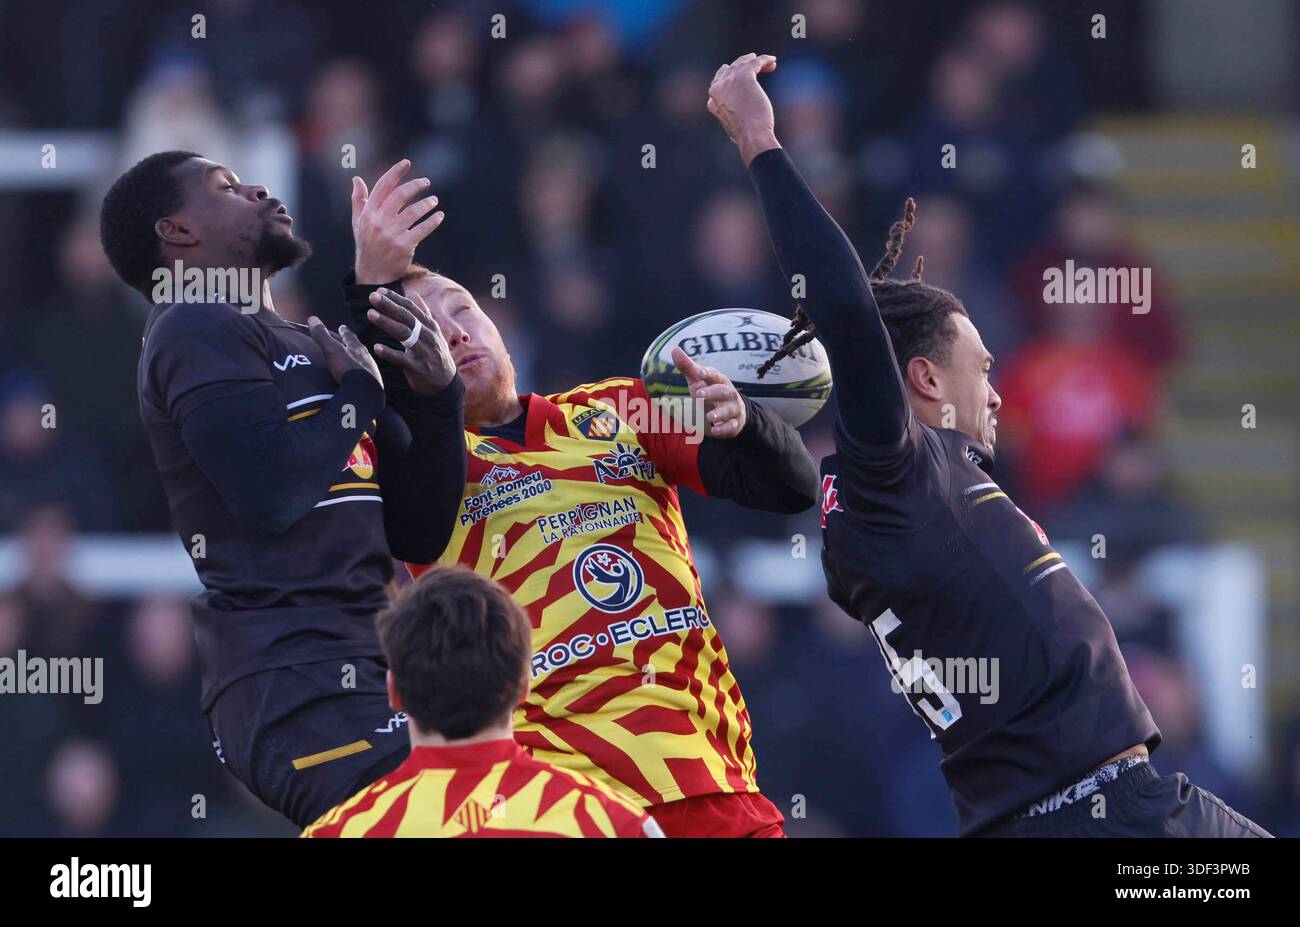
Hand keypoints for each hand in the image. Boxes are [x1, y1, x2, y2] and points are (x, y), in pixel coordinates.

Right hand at [308, 316, 382, 388]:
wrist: (366, 394)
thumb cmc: (348, 369)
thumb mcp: (332, 350)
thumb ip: (322, 336)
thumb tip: (312, 318)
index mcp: (357, 349)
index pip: (349, 336)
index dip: (344, 331)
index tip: (342, 327)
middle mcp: (367, 359)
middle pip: (358, 349)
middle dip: (352, 345)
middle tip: (348, 342)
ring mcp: (372, 373)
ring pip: (364, 363)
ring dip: (357, 360)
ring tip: (353, 360)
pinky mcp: (373, 387)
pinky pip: (366, 377)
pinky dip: (361, 375)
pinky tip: (359, 379)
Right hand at [352, 159, 444, 283]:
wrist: (372, 273)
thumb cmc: (366, 244)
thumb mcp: (358, 222)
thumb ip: (358, 200)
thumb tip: (356, 179)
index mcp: (368, 213)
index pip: (383, 186)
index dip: (396, 172)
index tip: (407, 163)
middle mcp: (379, 221)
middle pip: (400, 195)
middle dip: (416, 185)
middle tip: (426, 182)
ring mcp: (392, 234)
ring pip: (414, 212)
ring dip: (427, 203)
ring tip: (434, 200)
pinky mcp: (404, 246)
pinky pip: (422, 230)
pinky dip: (433, 221)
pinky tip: (439, 216)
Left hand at [366, 287, 455, 394]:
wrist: (446, 382)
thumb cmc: (436, 354)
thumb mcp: (434, 332)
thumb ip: (423, 313)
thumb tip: (415, 295)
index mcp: (428, 326)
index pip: (410, 308)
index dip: (395, 298)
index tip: (380, 291)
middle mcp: (426, 335)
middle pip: (406, 317)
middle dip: (389, 305)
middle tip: (372, 297)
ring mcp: (422, 351)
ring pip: (403, 334)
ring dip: (386, 323)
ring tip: (370, 314)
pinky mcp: (417, 367)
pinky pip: (401, 359)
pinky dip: (389, 353)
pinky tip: (376, 347)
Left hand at [672, 347, 746, 438]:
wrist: (733, 412)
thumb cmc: (711, 392)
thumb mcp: (698, 381)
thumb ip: (688, 367)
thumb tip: (674, 350)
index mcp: (719, 381)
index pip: (715, 375)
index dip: (708, 373)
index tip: (699, 372)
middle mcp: (728, 394)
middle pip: (724, 391)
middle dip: (713, 393)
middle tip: (699, 394)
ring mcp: (732, 409)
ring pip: (729, 410)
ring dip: (720, 413)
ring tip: (710, 416)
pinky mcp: (734, 424)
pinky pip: (731, 426)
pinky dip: (724, 428)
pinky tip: (716, 429)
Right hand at [707, 52, 779, 165]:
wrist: (751, 136)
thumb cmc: (746, 137)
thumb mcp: (732, 126)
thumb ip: (732, 114)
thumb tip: (740, 115)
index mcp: (713, 101)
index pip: (719, 79)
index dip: (731, 75)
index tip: (742, 72)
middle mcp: (718, 88)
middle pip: (731, 68)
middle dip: (743, 65)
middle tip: (755, 64)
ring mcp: (730, 81)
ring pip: (743, 63)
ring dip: (755, 61)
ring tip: (767, 62)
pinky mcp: (744, 76)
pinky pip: (756, 62)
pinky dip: (765, 59)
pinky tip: (772, 61)